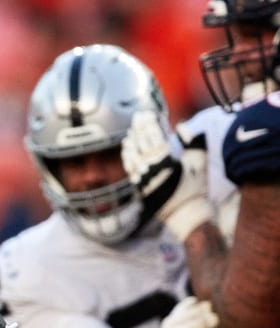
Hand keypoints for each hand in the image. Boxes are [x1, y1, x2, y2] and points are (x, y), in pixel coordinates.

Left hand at [121, 110, 211, 240]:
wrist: (185, 214)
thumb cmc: (195, 188)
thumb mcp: (199, 162)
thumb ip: (194, 142)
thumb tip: (182, 125)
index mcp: (166, 159)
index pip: (152, 135)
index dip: (148, 123)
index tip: (147, 113)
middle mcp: (150, 167)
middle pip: (140, 142)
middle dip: (138, 127)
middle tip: (138, 117)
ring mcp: (142, 177)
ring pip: (132, 153)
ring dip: (131, 140)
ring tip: (131, 131)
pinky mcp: (138, 186)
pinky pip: (129, 166)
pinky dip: (127, 155)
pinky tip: (126, 148)